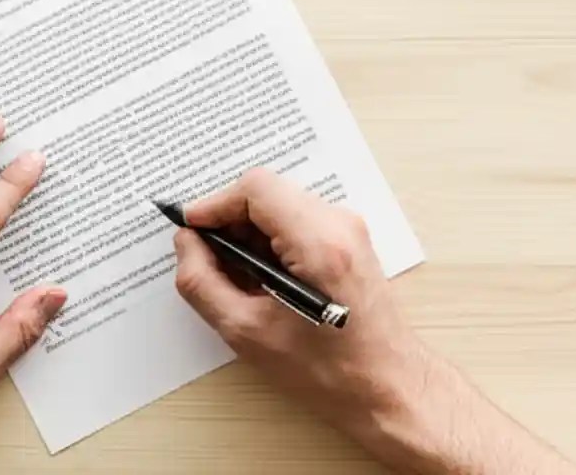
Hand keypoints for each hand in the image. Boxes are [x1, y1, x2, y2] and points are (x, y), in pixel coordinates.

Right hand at [172, 168, 575, 473]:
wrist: (388, 387)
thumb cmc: (328, 371)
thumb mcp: (246, 331)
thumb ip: (202, 281)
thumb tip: (187, 245)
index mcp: (318, 243)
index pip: (255, 189)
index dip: (214, 205)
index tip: (191, 229)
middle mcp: (339, 225)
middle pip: (266, 193)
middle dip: (229, 220)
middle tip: (207, 258)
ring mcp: (349, 230)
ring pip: (279, 205)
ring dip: (249, 232)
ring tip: (235, 276)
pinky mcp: (349, 241)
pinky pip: (297, 221)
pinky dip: (270, 240)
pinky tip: (261, 278)